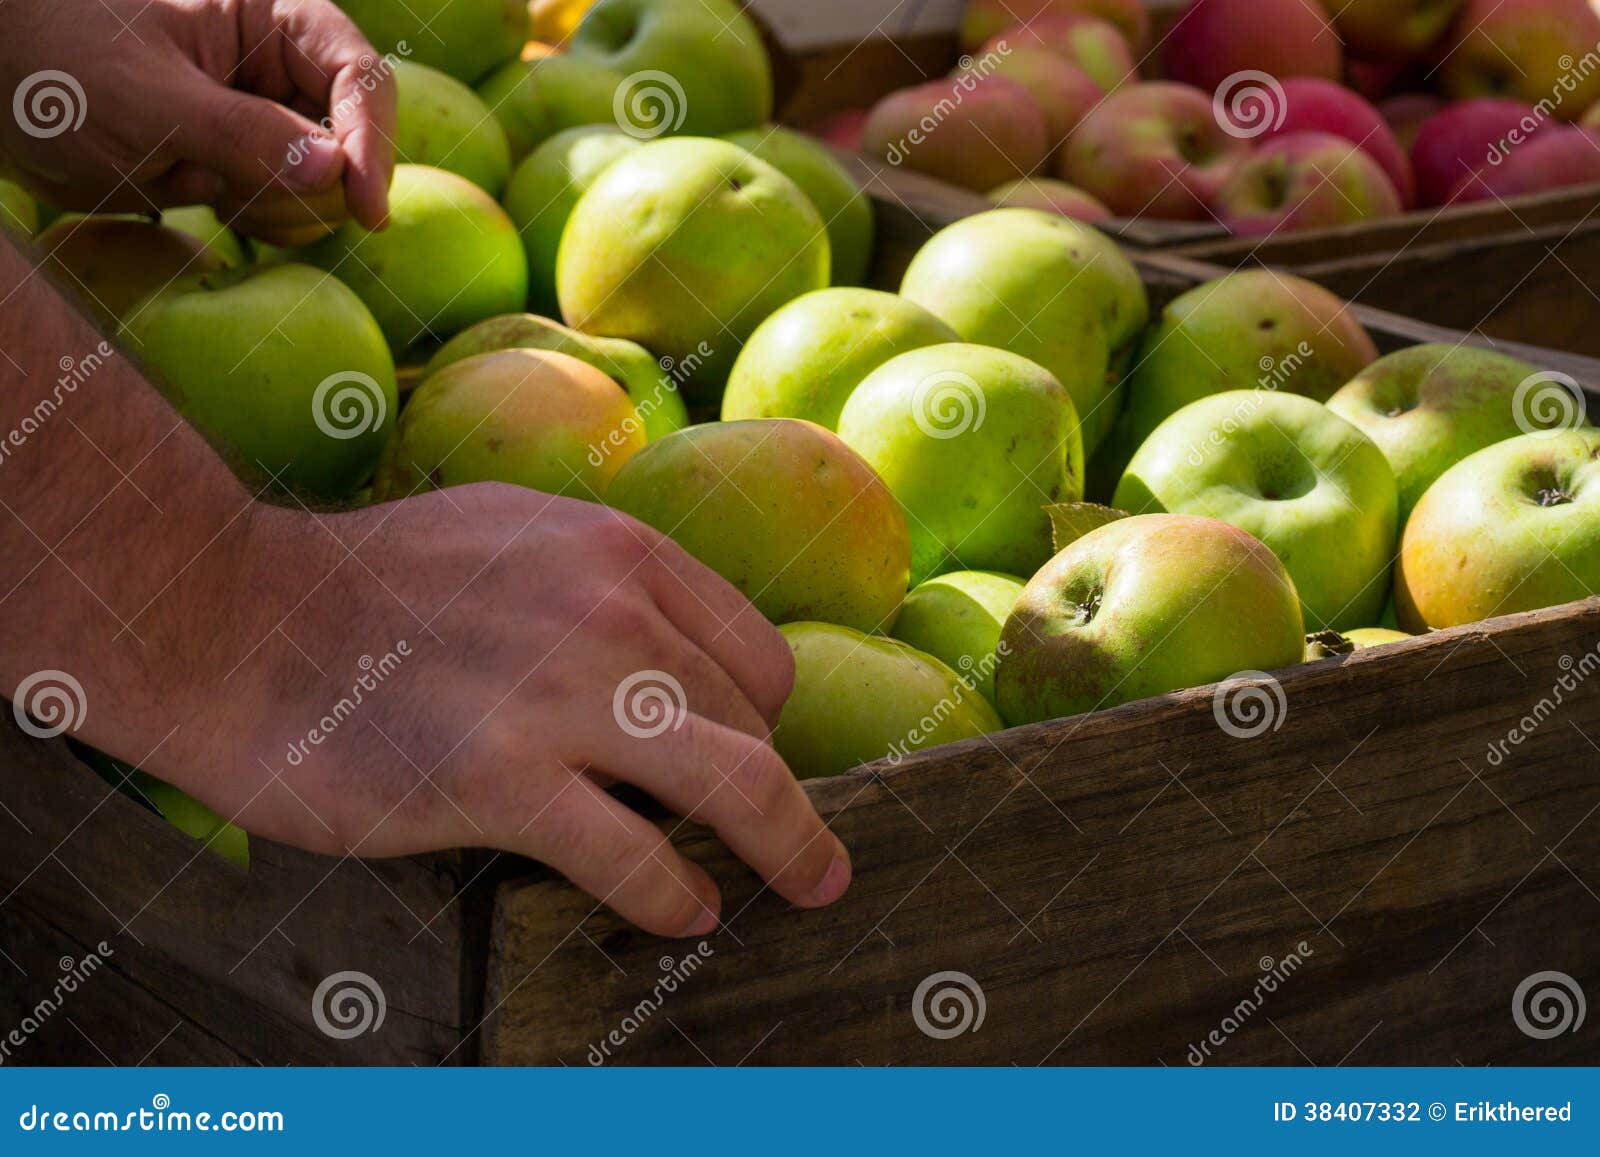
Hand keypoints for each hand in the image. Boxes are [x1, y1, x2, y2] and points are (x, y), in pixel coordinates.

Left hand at [0, 0, 394, 242]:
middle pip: (352, 141)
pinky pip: (286, 208)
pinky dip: (257, 218)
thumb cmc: (55, 63)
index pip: (360, 79)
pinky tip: (198, 196)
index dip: (373, 145)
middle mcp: (279, 68)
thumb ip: (244, 136)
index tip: (367, 213)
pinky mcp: (243, 164)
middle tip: (242, 196)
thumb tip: (336, 173)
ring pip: (323, 185)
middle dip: (316, 184)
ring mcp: (264, 120)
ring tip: (201, 187)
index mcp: (270, 18)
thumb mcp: (147, 101)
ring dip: (276, 206)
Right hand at [145, 486, 850, 936]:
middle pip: (755, 723)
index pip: (754, 653)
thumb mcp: (515, 532)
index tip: (753, 765)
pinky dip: (676, 897)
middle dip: (783, 794)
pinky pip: (636, 859)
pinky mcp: (502, 781)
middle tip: (809, 848)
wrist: (231, 617)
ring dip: (784, 847)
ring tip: (805, 883)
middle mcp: (610, 613)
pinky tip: (684, 912)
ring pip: (735, 785)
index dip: (765, 719)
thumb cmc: (370, 586)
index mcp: (618, 550)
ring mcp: (562, 697)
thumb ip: (602, 581)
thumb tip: (672, 657)